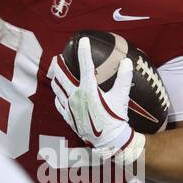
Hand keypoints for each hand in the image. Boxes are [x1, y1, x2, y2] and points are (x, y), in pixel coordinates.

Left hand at [49, 38, 143, 161]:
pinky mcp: (68, 117)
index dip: (84, 51)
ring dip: (56, 79)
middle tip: (58, 58)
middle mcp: (76, 96)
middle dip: (59, 65)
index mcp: (89, 89)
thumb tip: (127, 62)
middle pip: (63, 76)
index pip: (86, 66)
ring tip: (54, 73)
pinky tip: (58, 95)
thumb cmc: (115, 119)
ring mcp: (70, 107)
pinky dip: (57, 97)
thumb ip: (124, 78)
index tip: (83, 41)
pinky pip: (58, 104)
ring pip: (57, 89)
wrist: (108, 141)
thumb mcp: (122, 98)